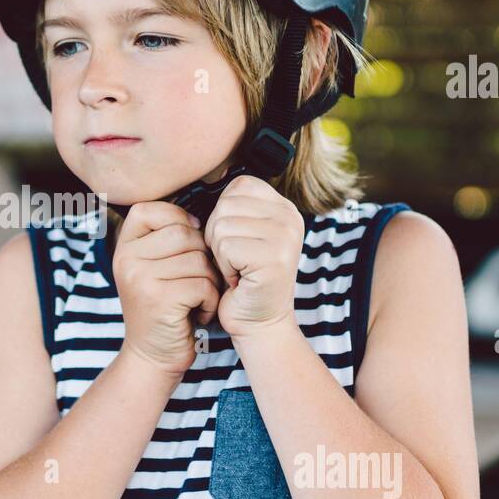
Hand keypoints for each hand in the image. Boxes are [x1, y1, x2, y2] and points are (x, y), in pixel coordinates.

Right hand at [113, 200, 221, 379]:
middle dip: (202, 257)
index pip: (151, 209)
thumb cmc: (164, 308)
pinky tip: (200, 312)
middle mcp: (126, 259)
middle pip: (183, 234)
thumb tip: (202, 217)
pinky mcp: (159, 299)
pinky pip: (203, 284)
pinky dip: (211, 301)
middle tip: (198, 281)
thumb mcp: (154, 268)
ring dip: (209, 282)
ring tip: (198, 299)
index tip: (187, 247)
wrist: (153, 357)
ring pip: (198, 259)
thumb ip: (166, 240)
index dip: (177, 221)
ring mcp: (139, 278)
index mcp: (123, 247)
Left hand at [204, 173, 304, 339]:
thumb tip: (209, 175)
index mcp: (284, 208)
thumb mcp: (241, 235)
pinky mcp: (274, 256)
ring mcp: (285, 236)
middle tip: (235, 260)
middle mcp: (290, 217)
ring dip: (220, 253)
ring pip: (222, 225)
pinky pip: (225, 246)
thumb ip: (233, 208)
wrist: (259, 322)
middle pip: (226, 205)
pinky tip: (238, 279)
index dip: (223, 214)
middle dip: (218, 236)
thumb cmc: (243, 279)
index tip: (235, 241)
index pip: (239, 186)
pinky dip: (223, 267)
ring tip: (237, 269)